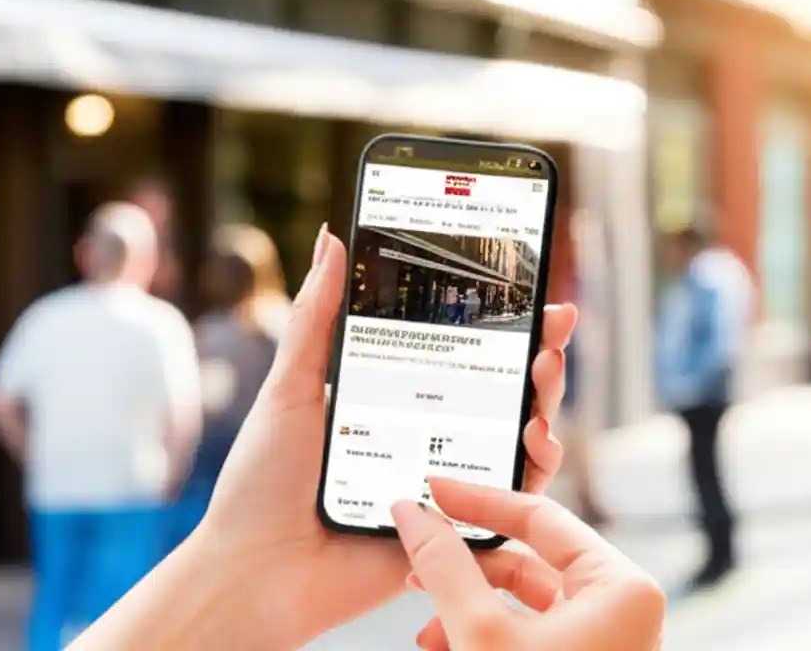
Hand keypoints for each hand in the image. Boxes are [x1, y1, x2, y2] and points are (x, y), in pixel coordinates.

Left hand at [192, 227, 577, 645]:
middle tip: (554, 320)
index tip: (527, 283)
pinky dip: (537, 463)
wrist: (256, 570)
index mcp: (392, 398)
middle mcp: (427, 434)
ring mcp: (446, 480)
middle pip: (501, 386)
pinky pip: (513, 496)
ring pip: (518, 433)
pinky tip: (534, 433)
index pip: (458, 350)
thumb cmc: (262, 484)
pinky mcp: (457, 526)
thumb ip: (315, 316)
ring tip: (544, 366)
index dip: (498, 318)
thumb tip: (332, 239)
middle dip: (539, 348)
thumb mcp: (290, 387)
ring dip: (545, 396)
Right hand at [394, 479, 664, 650]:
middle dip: (465, 565)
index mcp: (621, 587)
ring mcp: (602, 640)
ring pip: (523, 599)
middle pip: (530, 559)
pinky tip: (439, 645)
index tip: (431, 489)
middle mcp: (621, 608)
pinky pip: (527, 632)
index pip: (542, 517)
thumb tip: (412, 511)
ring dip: (465, 604)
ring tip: (422, 621)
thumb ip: (444, 565)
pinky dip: (481, 633)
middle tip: (416, 554)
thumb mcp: (480, 634)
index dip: (479, 500)